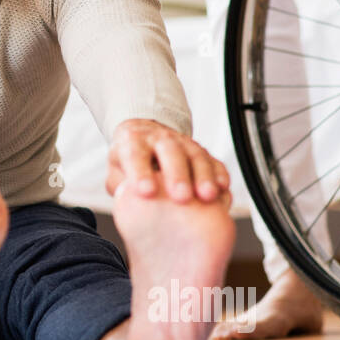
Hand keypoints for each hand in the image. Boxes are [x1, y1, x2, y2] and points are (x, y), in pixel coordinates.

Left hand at [106, 118, 229, 204]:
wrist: (144, 137)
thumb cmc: (128, 160)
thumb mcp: (116, 171)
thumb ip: (119, 185)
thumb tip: (126, 202)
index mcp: (134, 141)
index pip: (135, 154)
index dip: (141, 172)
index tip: (146, 192)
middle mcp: (160, 139)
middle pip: (170, 152)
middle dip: (177, 174)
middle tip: (181, 196)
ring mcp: (183, 143)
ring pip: (195, 155)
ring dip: (203, 176)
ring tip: (208, 197)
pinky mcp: (201, 152)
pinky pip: (214, 161)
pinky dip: (219, 173)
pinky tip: (223, 188)